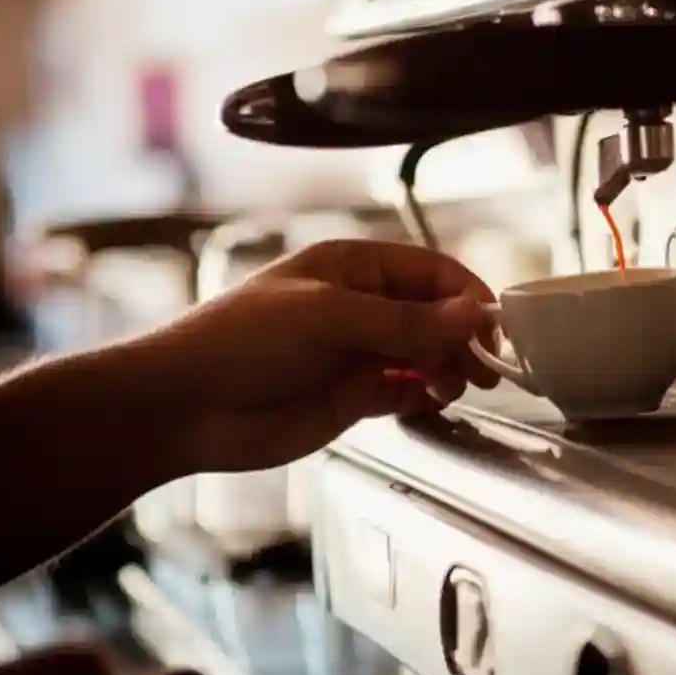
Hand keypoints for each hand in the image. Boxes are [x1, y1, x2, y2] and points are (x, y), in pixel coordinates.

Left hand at [127, 239, 499, 474]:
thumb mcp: (326, 317)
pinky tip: (430, 402)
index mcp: (353, 268)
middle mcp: (361, 307)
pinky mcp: (353, 396)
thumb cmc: (237, 342)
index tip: (490, 327)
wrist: (185, 406)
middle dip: (463, 338)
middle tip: (482, 367)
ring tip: (452, 387)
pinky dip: (426, 397)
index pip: (431, 273)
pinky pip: (406, 392)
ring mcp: (358, 353)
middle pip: (436, 316)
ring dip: (448, 370)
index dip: (466, 297)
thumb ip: (403, 320)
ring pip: (427, 356)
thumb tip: (469, 314)